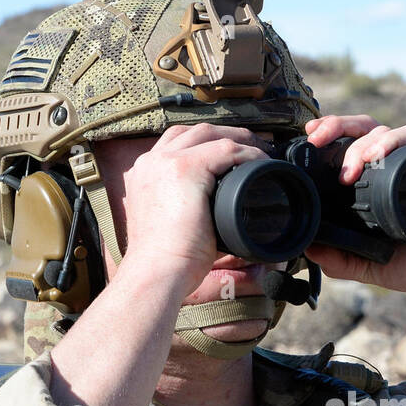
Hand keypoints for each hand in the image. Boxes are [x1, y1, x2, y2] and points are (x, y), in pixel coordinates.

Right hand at [97, 123, 271, 291]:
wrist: (156, 273)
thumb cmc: (166, 262)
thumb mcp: (171, 226)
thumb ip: (186, 210)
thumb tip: (216, 215)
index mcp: (144, 174)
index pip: (176, 144)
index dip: (205, 144)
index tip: (229, 155)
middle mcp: (150, 162)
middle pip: (191, 132)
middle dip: (223, 134)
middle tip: (251, 146)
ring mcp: (166, 162)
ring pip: (208, 134)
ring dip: (237, 139)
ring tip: (259, 151)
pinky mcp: (185, 169)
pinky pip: (225, 149)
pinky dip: (247, 154)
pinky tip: (261, 163)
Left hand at [301, 114, 405, 294]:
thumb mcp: (373, 266)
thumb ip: (342, 261)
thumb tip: (310, 249)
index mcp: (375, 181)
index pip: (347, 145)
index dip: (327, 134)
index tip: (309, 138)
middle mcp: (393, 164)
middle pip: (361, 129)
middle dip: (336, 127)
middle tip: (318, 143)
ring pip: (384, 130)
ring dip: (363, 142)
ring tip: (351, 168)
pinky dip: (394, 140)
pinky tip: (379, 154)